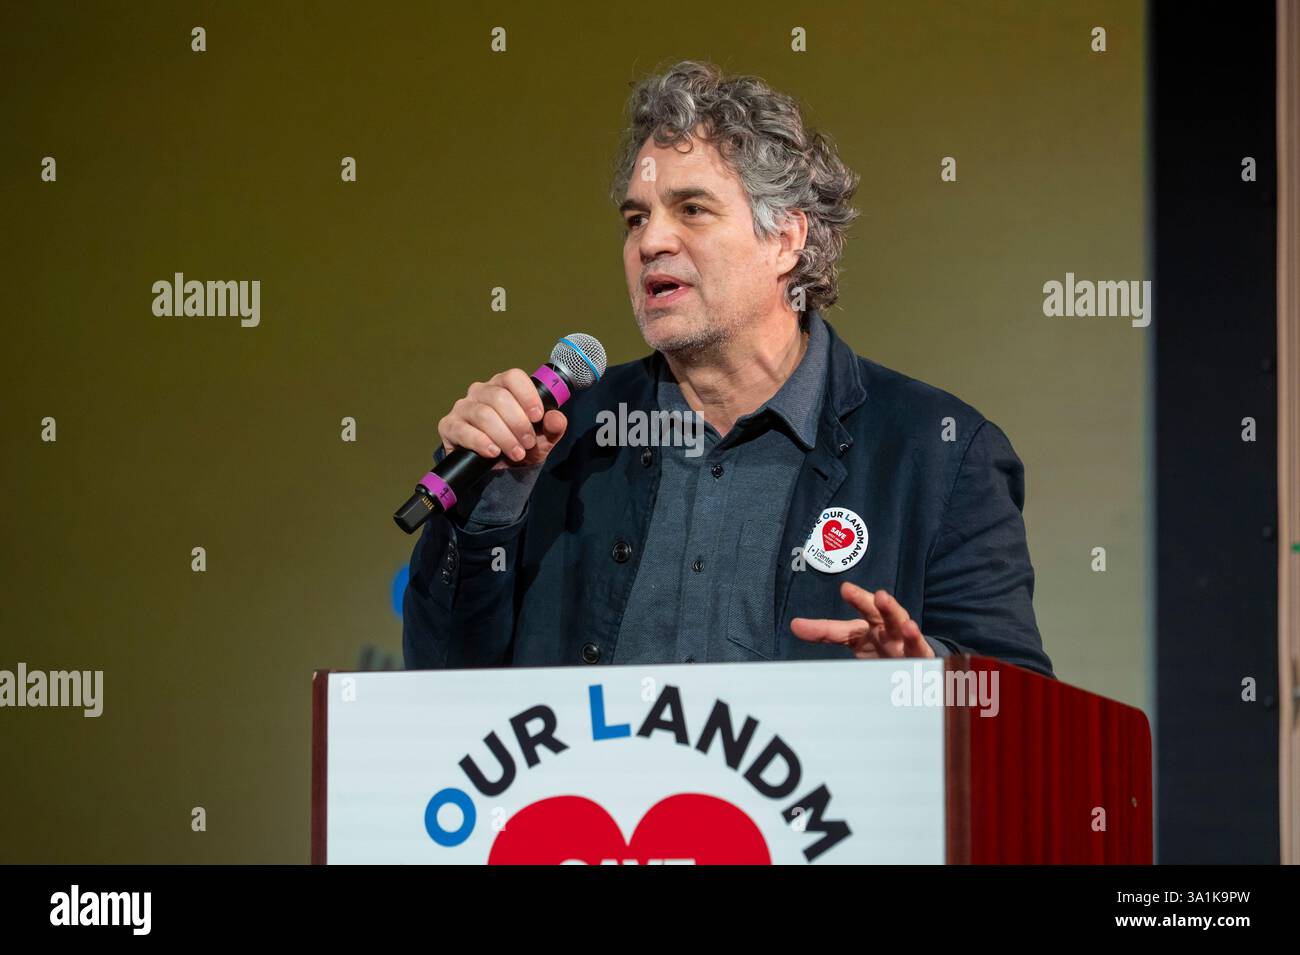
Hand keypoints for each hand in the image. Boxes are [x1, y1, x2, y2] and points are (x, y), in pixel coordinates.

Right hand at [437, 368, 567, 469]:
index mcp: (504, 386)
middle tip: (527, 443)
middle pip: (499, 397)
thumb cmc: (520, 444)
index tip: (537, 417)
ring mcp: (463, 407)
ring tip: (516, 453)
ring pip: (484, 414)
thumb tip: (555, 417)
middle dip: (518, 424)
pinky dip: (481, 442)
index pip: (513, 377)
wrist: (500, 469)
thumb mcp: (543, 438)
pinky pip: (463, 430)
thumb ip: (553, 426)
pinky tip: (493, 453)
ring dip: (504, 437)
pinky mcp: (449, 426)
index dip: (527, 396)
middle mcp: (481, 391)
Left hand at [790, 582, 935, 658]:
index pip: (860, 614)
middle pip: (886, 617)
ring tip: (906, 622)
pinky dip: (919, 648)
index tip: (846, 589)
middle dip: (885, 606)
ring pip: (907, 633)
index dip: (856, 602)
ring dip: (906, 627)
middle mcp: (889, 630)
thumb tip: (794, 625)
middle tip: (880, 597)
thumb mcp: (852, 636)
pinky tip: (916, 639)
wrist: (911, 659)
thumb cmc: (879, 643)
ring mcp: (905, 644)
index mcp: (871, 623)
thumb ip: (825, 631)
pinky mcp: (920, 659)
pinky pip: (920, 654)